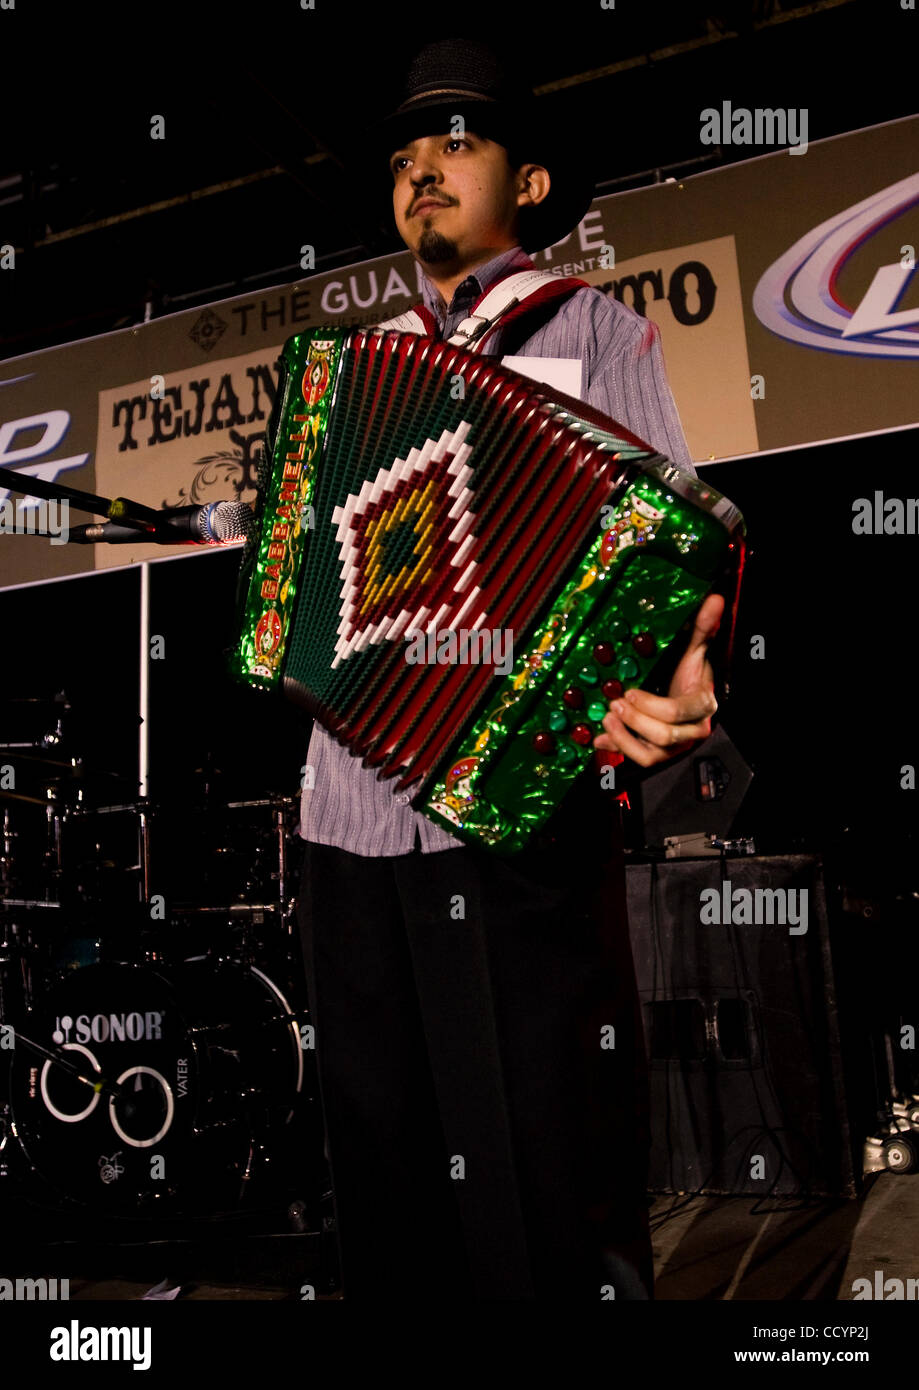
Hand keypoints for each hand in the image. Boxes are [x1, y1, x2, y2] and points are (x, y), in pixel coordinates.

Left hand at [592, 592, 723, 768]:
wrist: (686, 697)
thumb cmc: (689, 675)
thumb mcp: (694, 651)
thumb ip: (703, 628)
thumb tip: (715, 600)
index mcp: (702, 706)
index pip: (678, 712)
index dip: (651, 705)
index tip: (630, 692)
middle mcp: (691, 730)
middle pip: (664, 735)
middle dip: (636, 720)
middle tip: (615, 703)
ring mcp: (675, 746)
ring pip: (651, 753)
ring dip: (624, 738)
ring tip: (607, 718)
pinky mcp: (658, 755)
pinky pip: (638, 759)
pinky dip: (618, 748)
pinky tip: (600, 737)